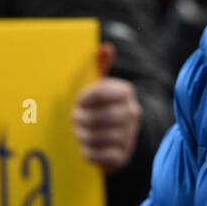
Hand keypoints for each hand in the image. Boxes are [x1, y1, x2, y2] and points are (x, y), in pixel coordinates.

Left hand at [72, 43, 141, 173]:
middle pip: (100, 117)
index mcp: (125, 92)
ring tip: (79, 132)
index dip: (85, 98)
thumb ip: (100, 65)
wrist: (119, 136)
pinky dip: (88, 152)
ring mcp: (129, 136)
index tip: (79, 101)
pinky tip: (86, 147)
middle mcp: (132, 113)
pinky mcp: (122, 157)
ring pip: (99, 137)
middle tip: (74, 119)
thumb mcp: (101, 85)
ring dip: (83, 136)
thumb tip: (106, 48)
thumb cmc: (102, 106)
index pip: (102, 92)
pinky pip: (100, 156)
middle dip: (82, 119)